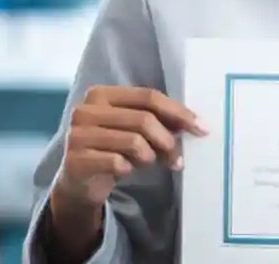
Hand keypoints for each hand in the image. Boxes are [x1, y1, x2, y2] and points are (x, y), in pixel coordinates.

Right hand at [46, 86, 205, 259]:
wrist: (79, 184)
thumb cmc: (111, 150)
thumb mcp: (132, 131)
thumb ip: (156, 121)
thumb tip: (193, 124)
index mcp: (101, 94)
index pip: (148, 96)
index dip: (178, 111)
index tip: (201, 128)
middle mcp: (86, 110)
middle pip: (144, 119)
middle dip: (168, 140)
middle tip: (178, 158)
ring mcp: (78, 135)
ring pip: (134, 142)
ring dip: (150, 157)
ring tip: (147, 163)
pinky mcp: (76, 160)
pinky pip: (118, 163)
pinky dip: (128, 169)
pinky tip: (124, 171)